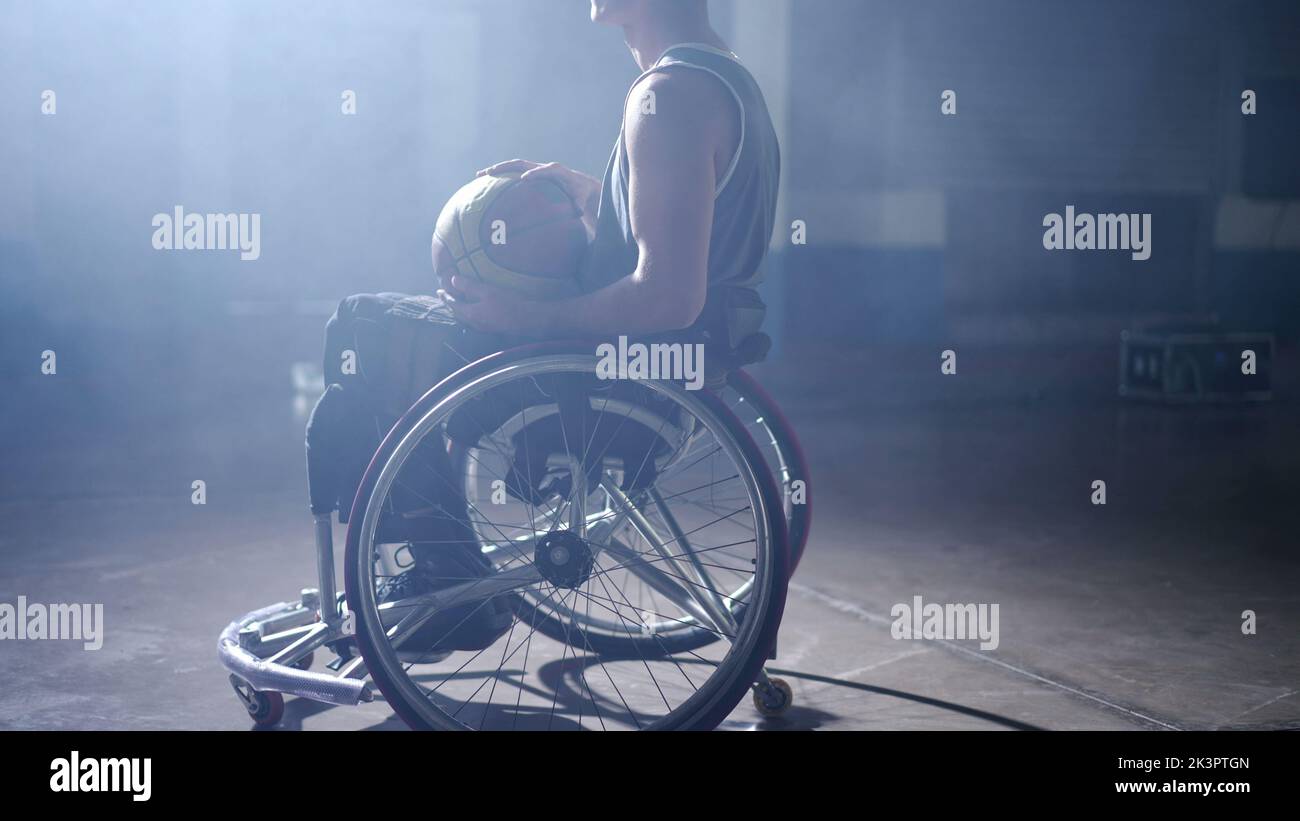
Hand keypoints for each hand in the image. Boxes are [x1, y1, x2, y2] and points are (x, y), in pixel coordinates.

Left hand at [440, 275, 549, 336]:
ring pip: (465, 319)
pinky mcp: (492, 328)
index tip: (438, 290)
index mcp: (471, 313)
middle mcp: (475, 323)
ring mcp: (483, 327)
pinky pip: (473, 322)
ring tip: (456, 305)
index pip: (453, 304)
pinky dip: (468, 315)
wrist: (527, 320)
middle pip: (457, 314)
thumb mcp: (488, 291)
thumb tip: (453, 279)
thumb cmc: (508, 303)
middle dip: (450, 305)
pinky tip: (474, 313)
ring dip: (459, 312)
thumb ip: (470, 286)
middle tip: (444, 298)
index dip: (445, 297)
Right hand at [477, 159, 600, 220]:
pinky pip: (514, 174)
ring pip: (513, 167)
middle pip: (522, 164)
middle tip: (490, 173)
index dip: (535, 173)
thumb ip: (579, 204)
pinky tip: (486, 183)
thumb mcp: (582, 200)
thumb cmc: (581, 195)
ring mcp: (536, 170)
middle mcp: (544, 168)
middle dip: (506, 167)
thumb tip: (578, 211)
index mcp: (557, 172)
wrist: (582, 186)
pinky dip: (501, 177)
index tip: (525, 179)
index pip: (545, 170)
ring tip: (480, 175)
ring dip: (497, 170)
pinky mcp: (531, 175)